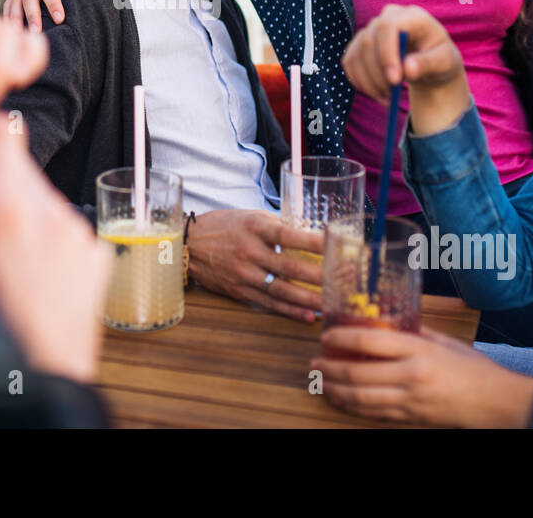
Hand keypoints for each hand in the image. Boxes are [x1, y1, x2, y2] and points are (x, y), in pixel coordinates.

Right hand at [0, 110, 112, 382]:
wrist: (36, 375)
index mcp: (1, 208)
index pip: (1, 135)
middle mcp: (47, 212)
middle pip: (23, 174)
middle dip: (2, 184)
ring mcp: (77, 233)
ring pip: (46, 206)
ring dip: (28, 220)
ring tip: (10, 267)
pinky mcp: (97, 255)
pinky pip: (69, 234)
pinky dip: (53, 246)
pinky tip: (38, 281)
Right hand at [186, 210, 324, 321]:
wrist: (187, 245)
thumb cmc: (222, 226)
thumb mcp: (249, 216)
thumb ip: (277, 225)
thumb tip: (308, 231)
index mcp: (254, 227)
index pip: (289, 235)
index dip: (313, 241)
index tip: (337, 244)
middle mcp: (250, 251)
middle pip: (290, 266)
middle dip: (320, 275)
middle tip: (344, 280)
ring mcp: (244, 274)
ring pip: (282, 289)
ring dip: (310, 298)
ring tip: (332, 304)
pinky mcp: (239, 291)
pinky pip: (268, 303)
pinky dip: (289, 310)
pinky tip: (308, 316)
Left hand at [312, 325, 532, 426]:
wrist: (497, 403)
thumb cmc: (473, 367)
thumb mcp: (444, 341)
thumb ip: (414, 332)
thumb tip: (386, 320)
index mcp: (420, 350)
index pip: (370, 341)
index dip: (342, 338)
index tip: (326, 335)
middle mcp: (412, 375)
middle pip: (359, 373)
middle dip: (330, 368)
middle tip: (314, 362)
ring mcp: (411, 400)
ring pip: (361, 398)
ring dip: (335, 390)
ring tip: (320, 381)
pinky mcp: (411, 417)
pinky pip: (374, 413)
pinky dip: (353, 406)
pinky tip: (341, 399)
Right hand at [341, 3, 469, 135]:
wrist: (430, 61)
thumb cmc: (440, 58)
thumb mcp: (444, 62)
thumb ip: (428, 63)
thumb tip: (408, 68)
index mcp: (411, 16)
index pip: (387, 27)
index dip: (386, 53)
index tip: (395, 80)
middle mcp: (387, 17)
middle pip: (368, 41)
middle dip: (377, 73)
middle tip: (391, 95)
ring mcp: (371, 29)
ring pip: (356, 54)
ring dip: (368, 82)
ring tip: (387, 97)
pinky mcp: (359, 44)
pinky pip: (349, 62)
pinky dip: (360, 82)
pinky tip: (377, 93)